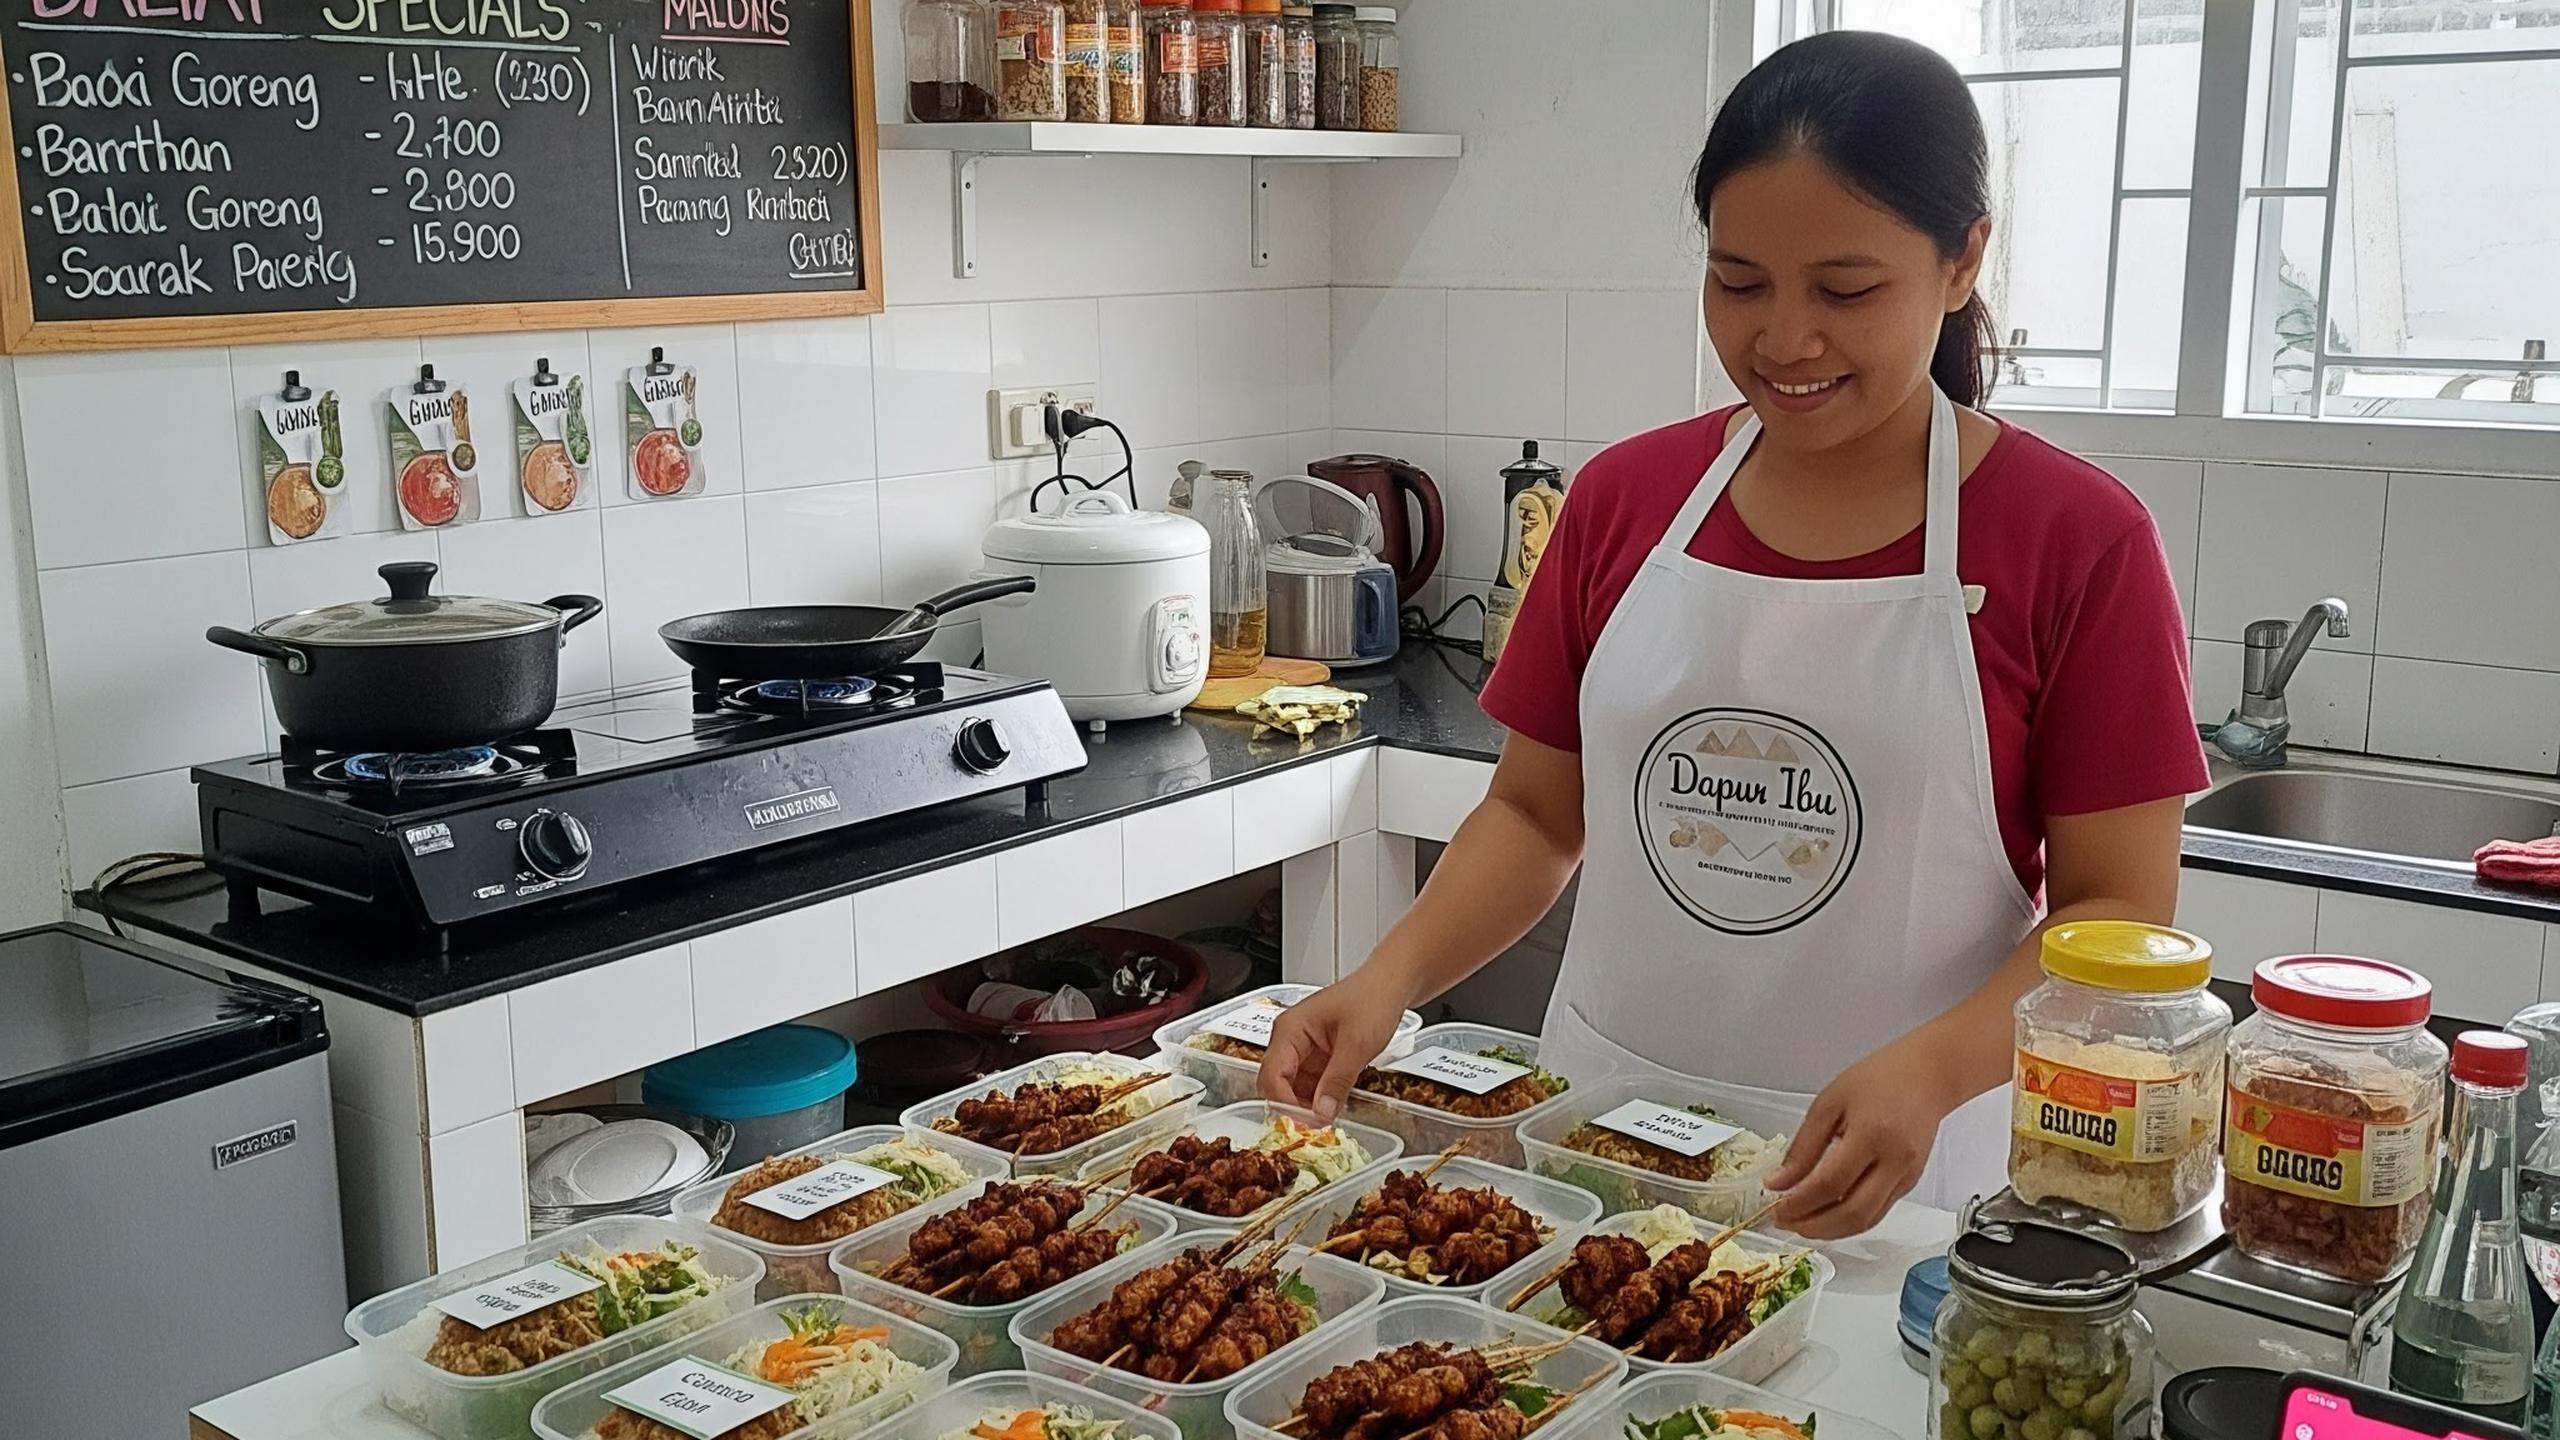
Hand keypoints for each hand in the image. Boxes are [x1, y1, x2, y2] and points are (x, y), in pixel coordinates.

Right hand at [1258, 970, 1409, 1122]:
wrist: (1391, 986)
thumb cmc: (1373, 999)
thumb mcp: (1357, 1044)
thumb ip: (1337, 1081)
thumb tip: (1321, 1114)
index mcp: (1289, 1029)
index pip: (1272, 1075)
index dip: (1285, 1104)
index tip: (1307, 1124)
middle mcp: (1289, 1040)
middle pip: (1276, 1085)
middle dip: (1293, 1108)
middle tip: (1316, 1129)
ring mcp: (1302, 1051)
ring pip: (1292, 1090)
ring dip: (1307, 1108)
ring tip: (1327, 1122)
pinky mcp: (1317, 1059)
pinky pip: (1309, 1086)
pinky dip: (1318, 1101)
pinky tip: (1332, 1110)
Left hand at [1766, 1034, 1959, 1238]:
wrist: (1927, 1075)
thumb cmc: (1879, 1079)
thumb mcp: (1829, 1103)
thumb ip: (1803, 1147)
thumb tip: (1778, 1182)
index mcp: (1871, 1135)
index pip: (1830, 1184)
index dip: (1799, 1203)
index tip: (1775, 1208)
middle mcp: (1894, 1162)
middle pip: (1852, 1213)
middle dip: (1813, 1226)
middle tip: (1785, 1222)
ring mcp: (1906, 1176)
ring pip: (1867, 1220)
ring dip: (1830, 1230)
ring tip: (1801, 1223)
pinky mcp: (1910, 1183)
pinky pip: (1878, 1212)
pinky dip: (1849, 1220)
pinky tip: (1827, 1213)